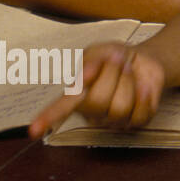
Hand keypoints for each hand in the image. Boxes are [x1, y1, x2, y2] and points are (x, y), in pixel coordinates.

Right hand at [28, 43, 164, 136]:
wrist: (144, 60)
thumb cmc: (116, 57)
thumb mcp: (101, 50)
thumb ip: (91, 59)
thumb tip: (85, 75)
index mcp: (78, 95)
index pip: (61, 107)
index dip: (48, 117)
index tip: (33, 130)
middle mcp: (92, 112)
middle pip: (97, 102)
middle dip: (111, 74)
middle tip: (118, 61)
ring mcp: (113, 120)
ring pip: (120, 108)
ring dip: (129, 82)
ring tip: (129, 72)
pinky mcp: (136, 122)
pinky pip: (141, 114)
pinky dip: (145, 95)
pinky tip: (143, 86)